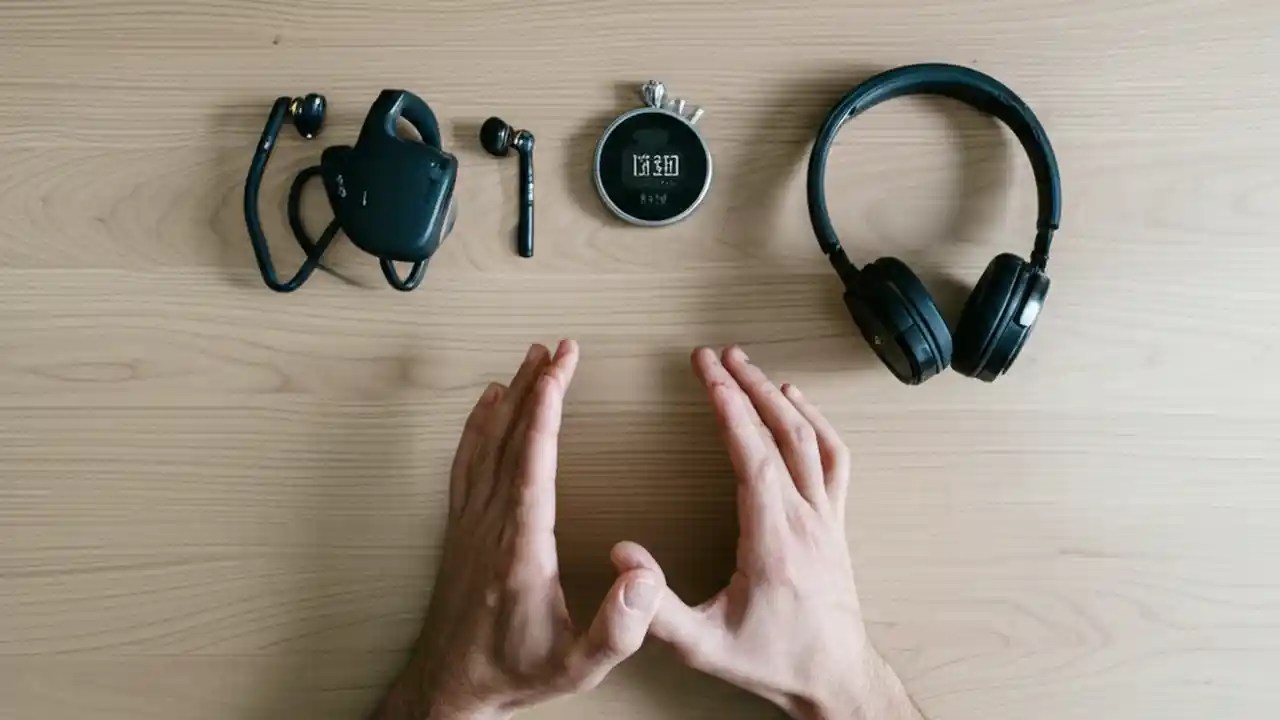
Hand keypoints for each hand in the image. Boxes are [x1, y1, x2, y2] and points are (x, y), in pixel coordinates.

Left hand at [372, 341, 664, 719]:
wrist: (450, 690)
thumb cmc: (516, 674)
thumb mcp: (579, 665)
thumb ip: (618, 626)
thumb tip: (645, 575)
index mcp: (522, 548)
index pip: (534, 460)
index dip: (548, 407)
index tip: (562, 366)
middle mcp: (490, 525)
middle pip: (510, 438)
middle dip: (536, 386)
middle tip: (558, 346)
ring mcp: (469, 524)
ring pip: (485, 444)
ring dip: (509, 397)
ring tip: (529, 359)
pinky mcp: (459, 529)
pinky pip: (464, 463)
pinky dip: (476, 426)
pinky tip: (488, 404)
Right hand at [619, 347, 920, 719]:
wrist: (835, 679)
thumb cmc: (774, 662)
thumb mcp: (705, 647)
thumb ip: (657, 609)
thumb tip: (622, 559)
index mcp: (774, 541)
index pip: (752, 456)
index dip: (729, 408)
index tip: (707, 372)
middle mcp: (806, 520)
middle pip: (782, 434)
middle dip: (746, 386)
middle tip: (715, 355)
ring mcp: (826, 518)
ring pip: (811, 440)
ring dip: (778, 397)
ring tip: (748, 366)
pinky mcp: (834, 523)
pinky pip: (834, 460)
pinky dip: (816, 423)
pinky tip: (798, 405)